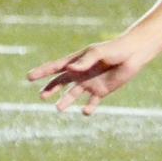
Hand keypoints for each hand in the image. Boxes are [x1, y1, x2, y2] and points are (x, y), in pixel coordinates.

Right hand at [28, 38, 155, 114]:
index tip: (28, 77)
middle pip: (60, 82)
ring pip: (73, 95)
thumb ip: (84, 61)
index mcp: (77, 61)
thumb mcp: (98, 53)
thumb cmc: (115, 49)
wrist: (134, 55)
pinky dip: (88, 109)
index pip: (55, 67)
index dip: (42, 72)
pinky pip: (91, 103)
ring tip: (58, 108)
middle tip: (41, 96)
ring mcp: (90, 83)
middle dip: (50, 89)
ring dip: (65, 101)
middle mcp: (81, 73)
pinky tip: (85, 111)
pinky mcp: (102, 91)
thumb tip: (69, 69)